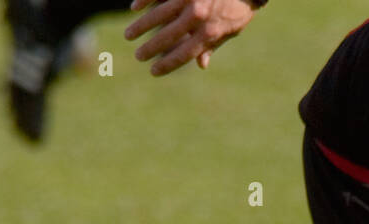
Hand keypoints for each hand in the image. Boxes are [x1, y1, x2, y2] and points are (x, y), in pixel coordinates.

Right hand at [125, 0, 257, 75]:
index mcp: (210, 33)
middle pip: (167, 37)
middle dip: (150, 48)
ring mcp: (189, 0)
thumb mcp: (230, 30)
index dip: (168, 65)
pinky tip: (134, 8)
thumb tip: (201, 65)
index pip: (184, 55)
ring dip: (141, 26)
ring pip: (158, 15)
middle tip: (138, 56)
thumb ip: (213, 45)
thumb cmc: (238, 8)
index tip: (154, 72)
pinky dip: (145, 1)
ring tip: (129, 35)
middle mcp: (198, 18)